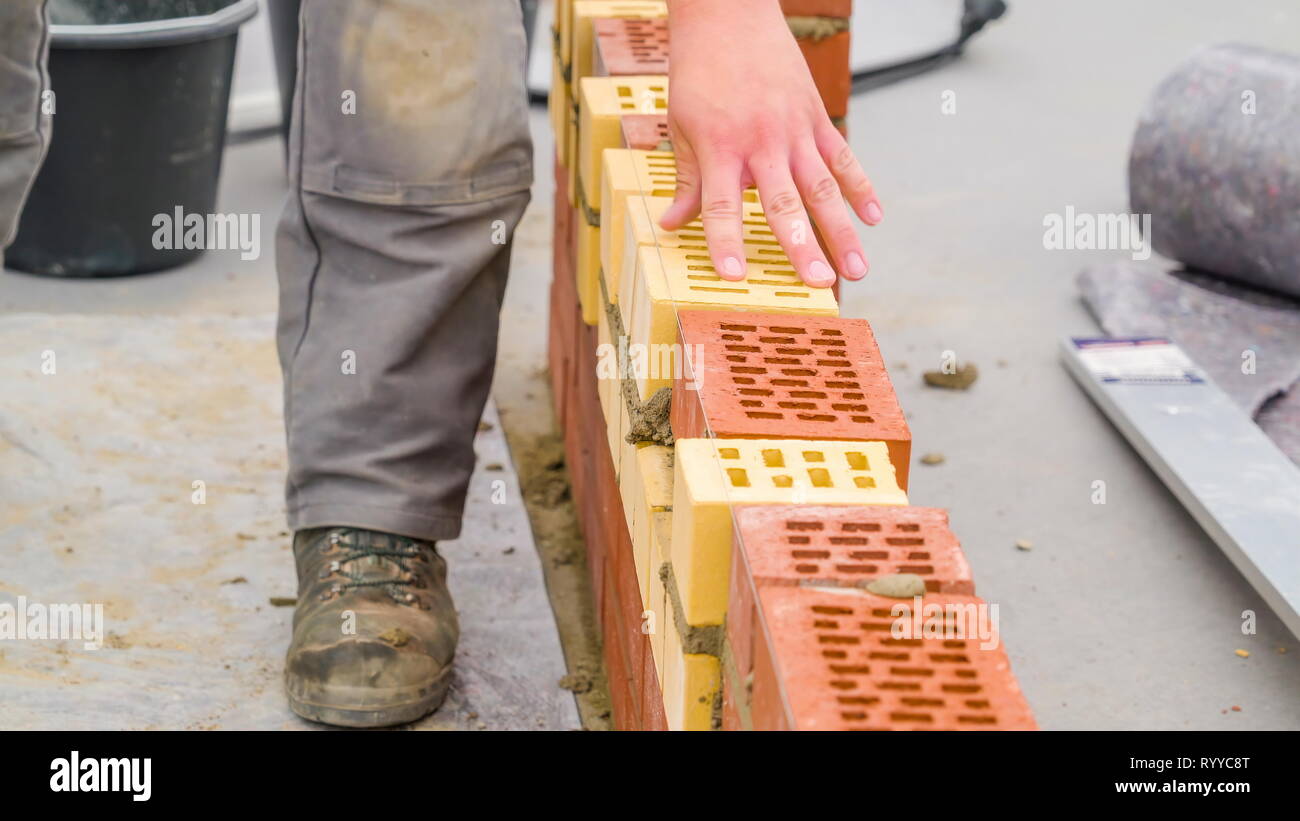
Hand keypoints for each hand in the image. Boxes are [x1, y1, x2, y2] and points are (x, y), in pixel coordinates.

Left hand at [659, 0, 880, 287]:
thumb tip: (674, 225)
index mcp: (720, 147)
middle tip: (818, 285)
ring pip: (823, 188)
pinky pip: (843, 157)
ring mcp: (794, 129)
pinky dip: (860, 187)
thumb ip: (687, 179)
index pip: (721, 205)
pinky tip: (874, 218)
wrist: (728, 15)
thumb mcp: (682, 125)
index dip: (726, 242)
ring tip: (857, 270)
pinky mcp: (816, 116)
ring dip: (842, 232)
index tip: (734, 277)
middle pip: (784, 203)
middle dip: (802, 247)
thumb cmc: (699, 71)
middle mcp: (761, 141)